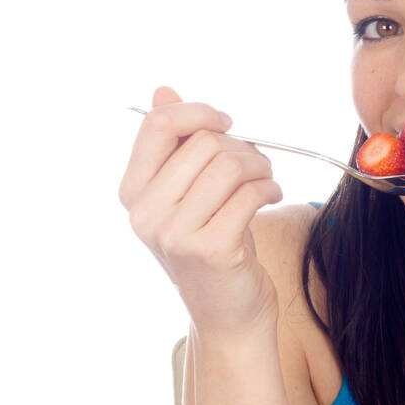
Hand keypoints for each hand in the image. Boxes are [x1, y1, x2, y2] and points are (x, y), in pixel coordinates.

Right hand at [118, 85, 283, 337]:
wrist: (227, 315)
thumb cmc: (212, 247)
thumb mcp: (187, 195)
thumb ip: (174, 146)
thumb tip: (163, 90)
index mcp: (133, 192)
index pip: (157, 124)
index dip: (199, 113)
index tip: (227, 123)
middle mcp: (146, 213)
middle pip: (204, 142)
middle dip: (243, 147)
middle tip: (257, 167)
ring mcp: (175, 233)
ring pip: (231, 165)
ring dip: (261, 167)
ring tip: (266, 182)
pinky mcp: (211, 249)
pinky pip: (250, 194)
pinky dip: (270, 190)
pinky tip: (271, 198)